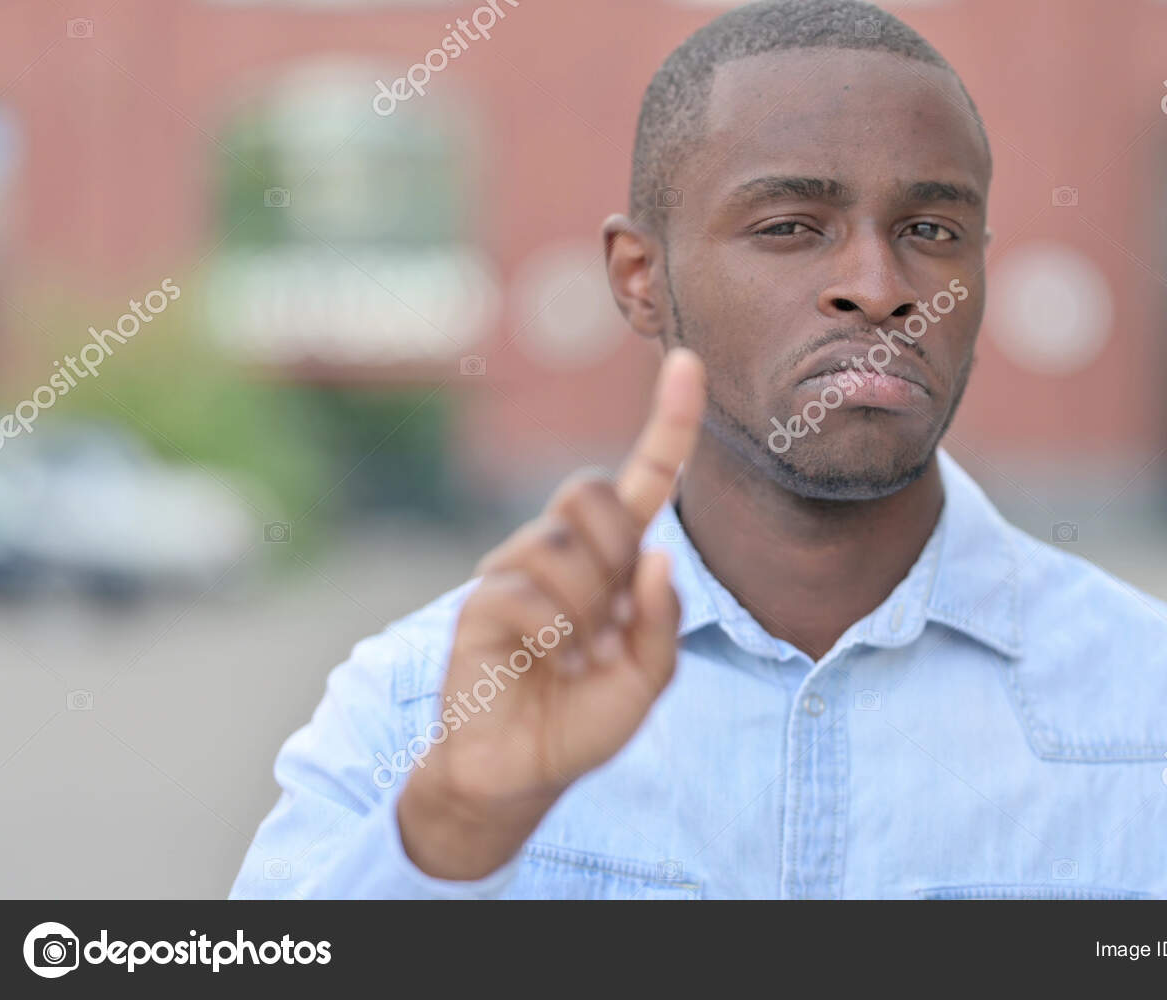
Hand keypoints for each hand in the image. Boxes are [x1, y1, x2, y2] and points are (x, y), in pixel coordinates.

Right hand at [398, 348, 705, 879]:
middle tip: (607, 624)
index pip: (644, 479)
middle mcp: (562, 552)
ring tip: (573, 657)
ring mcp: (515, 572)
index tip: (687, 362)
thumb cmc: (581, 719)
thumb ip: (661, 624)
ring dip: (583, 612)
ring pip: (560, 545)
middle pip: (592, 490)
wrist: (517, 772)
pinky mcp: (479, 604)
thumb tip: (658, 559)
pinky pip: (525, 593)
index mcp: (613, 561)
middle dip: (612, 552)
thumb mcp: (645, 681)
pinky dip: (550, 636)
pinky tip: (547, 665)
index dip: (669, 422)